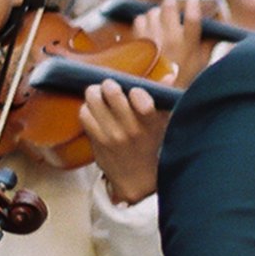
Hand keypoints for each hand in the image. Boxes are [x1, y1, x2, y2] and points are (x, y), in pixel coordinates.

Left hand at [83, 79, 169, 204]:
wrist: (137, 180)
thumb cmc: (151, 147)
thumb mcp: (163, 124)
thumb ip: (164, 98)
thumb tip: (170, 75)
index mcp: (151, 123)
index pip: (140, 97)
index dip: (134, 90)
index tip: (133, 92)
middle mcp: (131, 128)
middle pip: (111, 91)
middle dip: (109, 85)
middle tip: (110, 88)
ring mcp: (112, 135)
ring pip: (93, 99)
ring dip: (94, 94)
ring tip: (99, 97)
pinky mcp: (97, 141)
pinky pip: (84, 114)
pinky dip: (87, 109)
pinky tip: (94, 112)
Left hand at [139, 0, 211, 88]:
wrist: (155, 95)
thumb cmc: (181, 79)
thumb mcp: (201, 64)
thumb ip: (210, 43)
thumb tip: (219, 26)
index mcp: (188, 46)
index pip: (193, 17)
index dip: (193, 5)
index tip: (193, 2)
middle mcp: (169, 40)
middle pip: (169, 7)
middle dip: (172, 6)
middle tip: (174, 11)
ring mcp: (151, 39)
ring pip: (153, 11)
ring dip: (158, 14)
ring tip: (162, 23)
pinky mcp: (138, 42)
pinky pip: (140, 19)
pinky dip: (145, 22)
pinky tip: (150, 30)